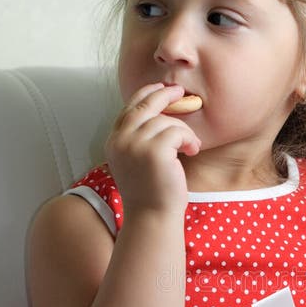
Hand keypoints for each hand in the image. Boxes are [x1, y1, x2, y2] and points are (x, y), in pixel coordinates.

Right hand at [105, 83, 200, 214]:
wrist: (152, 216)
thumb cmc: (151, 192)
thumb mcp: (136, 161)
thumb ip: (138, 138)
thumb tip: (159, 112)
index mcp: (114, 142)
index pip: (129, 108)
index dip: (146, 94)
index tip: (162, 89)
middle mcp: (121, 140)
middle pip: (144, 104)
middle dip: (164, 95)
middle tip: (180, 94)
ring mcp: (136, 144)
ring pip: (166, 120)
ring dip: (184, 131)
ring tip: (190, 146)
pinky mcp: (155, 151)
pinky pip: (178, 131)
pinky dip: (189, 139)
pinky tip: (192, 151)